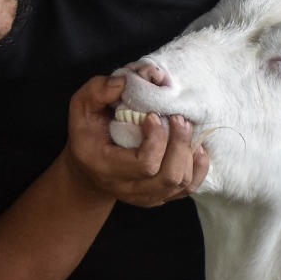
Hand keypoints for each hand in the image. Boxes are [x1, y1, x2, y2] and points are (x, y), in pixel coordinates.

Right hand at [64, 75, 208, 206]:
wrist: (89, 167)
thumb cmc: (88, 133)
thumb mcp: (82, 109)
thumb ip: (97, 92)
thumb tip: (124, 83)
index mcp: (108, 169)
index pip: (146, 165)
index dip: (157, 139)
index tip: (153, 116)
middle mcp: (128, 189)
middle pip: (169, 176)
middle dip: (180, 144)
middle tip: (179, 119)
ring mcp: (147, 196)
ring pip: (182, 183)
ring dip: (190, 152)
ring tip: (185, 128)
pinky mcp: (161, 196)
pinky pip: (189, 188)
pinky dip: (198, 167)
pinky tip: (195, 147)